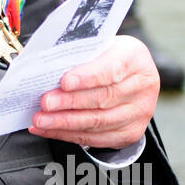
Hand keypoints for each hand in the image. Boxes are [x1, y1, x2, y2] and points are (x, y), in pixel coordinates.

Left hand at [28, 34, 158, 148]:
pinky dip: (68, 135)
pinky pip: (96, 137)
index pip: (111, 69)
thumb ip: (80, 56)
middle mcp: (143, 86)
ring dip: (65, 123)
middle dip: (69, 102)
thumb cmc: (107, 58)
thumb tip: (48, 70)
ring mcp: (139, 112)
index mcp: (135, 57)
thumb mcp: (98, 46)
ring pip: (98, 122)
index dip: (87, 77)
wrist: (128, 76)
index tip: (64, 82)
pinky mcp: (130, 133)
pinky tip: (49, 129)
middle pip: (103, 98)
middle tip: (45, 103)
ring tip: (42, 120)